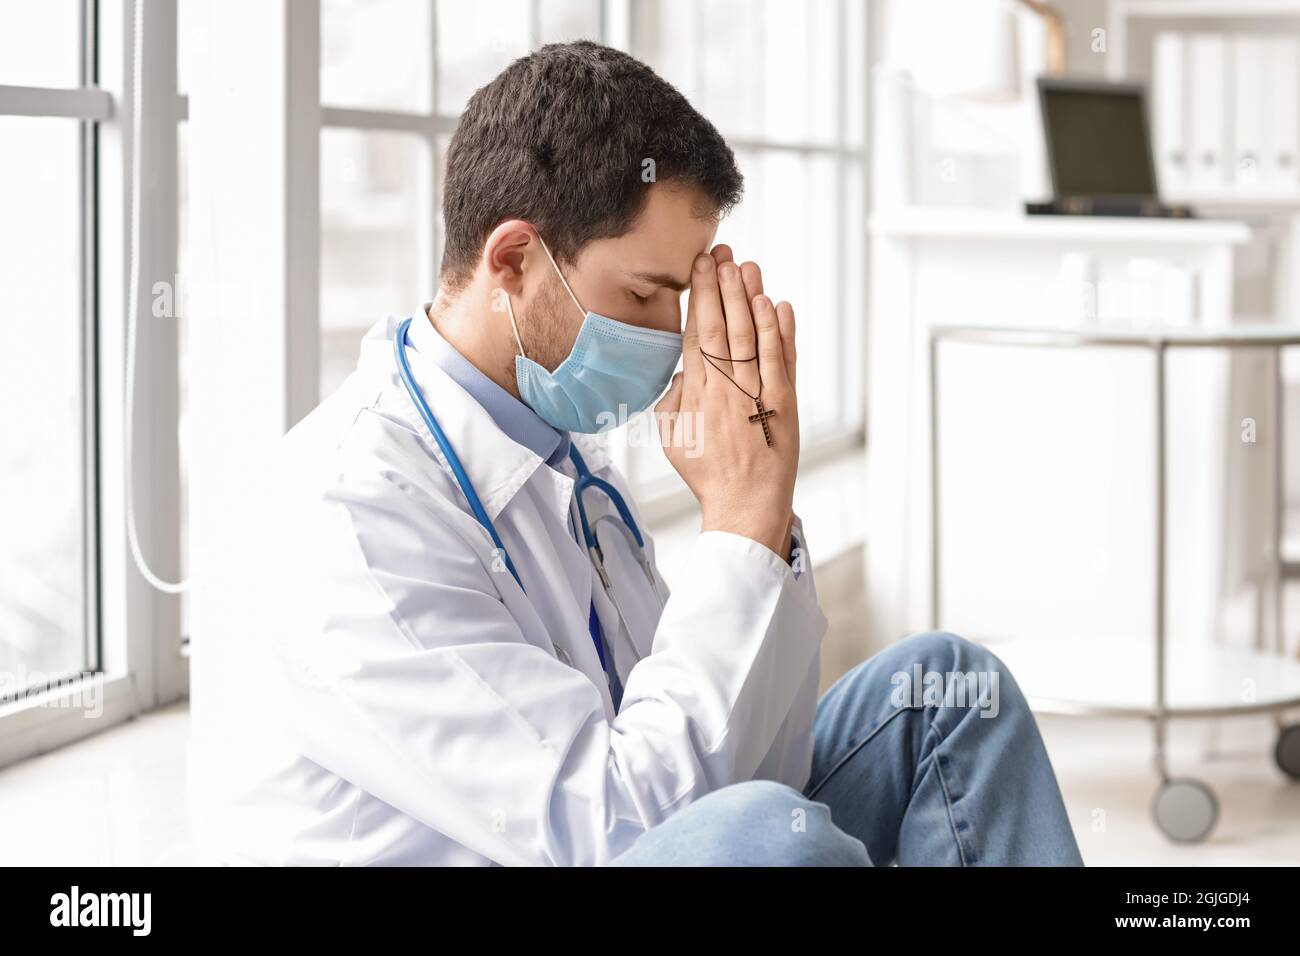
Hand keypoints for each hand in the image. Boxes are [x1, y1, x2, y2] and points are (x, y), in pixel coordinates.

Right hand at [655, 244, 798, 557]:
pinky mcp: (783, 405)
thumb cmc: (708, 475)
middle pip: (723, 327)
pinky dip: (781, 333)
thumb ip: (673, 400)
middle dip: (722, 286)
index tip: (699, 268)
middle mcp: (726, 390)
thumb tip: (681, 371)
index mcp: (696, 394)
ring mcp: (756, 395)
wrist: (744, 506)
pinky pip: (781, 361)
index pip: (697, 334)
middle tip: (721, 253)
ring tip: (747, 267)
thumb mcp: (672, 439)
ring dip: (750, 299)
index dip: (700, 298)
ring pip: (752, 338)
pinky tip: (777, 306)